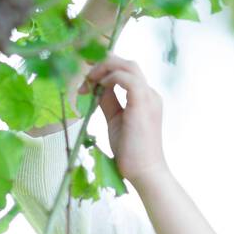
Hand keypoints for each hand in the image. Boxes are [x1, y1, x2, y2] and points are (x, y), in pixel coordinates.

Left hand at [80, 54, 168, 186]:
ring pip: (128, 66)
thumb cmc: (130, 151)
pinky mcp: (143, 103)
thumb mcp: (115, 120)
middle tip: (83, 74)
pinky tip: (99, 87)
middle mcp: (150, 93)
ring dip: (104, 68)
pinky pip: (127, 79)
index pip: (127, 71)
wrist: (144, 171)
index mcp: (145, 97)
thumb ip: (108, 102)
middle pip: (127, 63)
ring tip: (88, 81)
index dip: (106, 67)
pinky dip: (111, 78)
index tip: (86, 75)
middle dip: (103, 63)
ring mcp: (148, 97)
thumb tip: (95, 88)